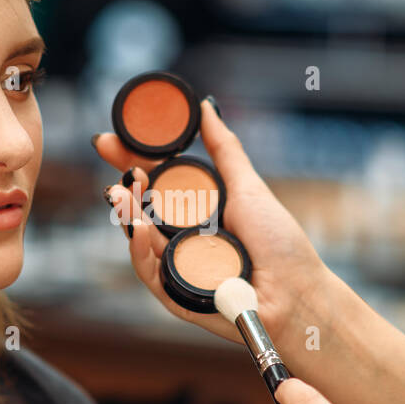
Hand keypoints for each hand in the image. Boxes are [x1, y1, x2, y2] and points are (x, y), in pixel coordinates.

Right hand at [94, 98, 332, 347]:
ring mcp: (176, 266)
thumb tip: (206, 107)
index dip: (130, 161)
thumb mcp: (247, 187)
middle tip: (117, 168)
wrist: (296, 292)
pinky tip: (136, 227)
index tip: (108, 141)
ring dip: (125, 214)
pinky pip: (148, 272)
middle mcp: (181, 238)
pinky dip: (138, 249)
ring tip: (120, 192)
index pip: (154, 183)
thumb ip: (223, 148)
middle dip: (122, 186)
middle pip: (139, 209)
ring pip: (137, 240)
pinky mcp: (175, 296)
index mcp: (196, 212)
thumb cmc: (279, 244)